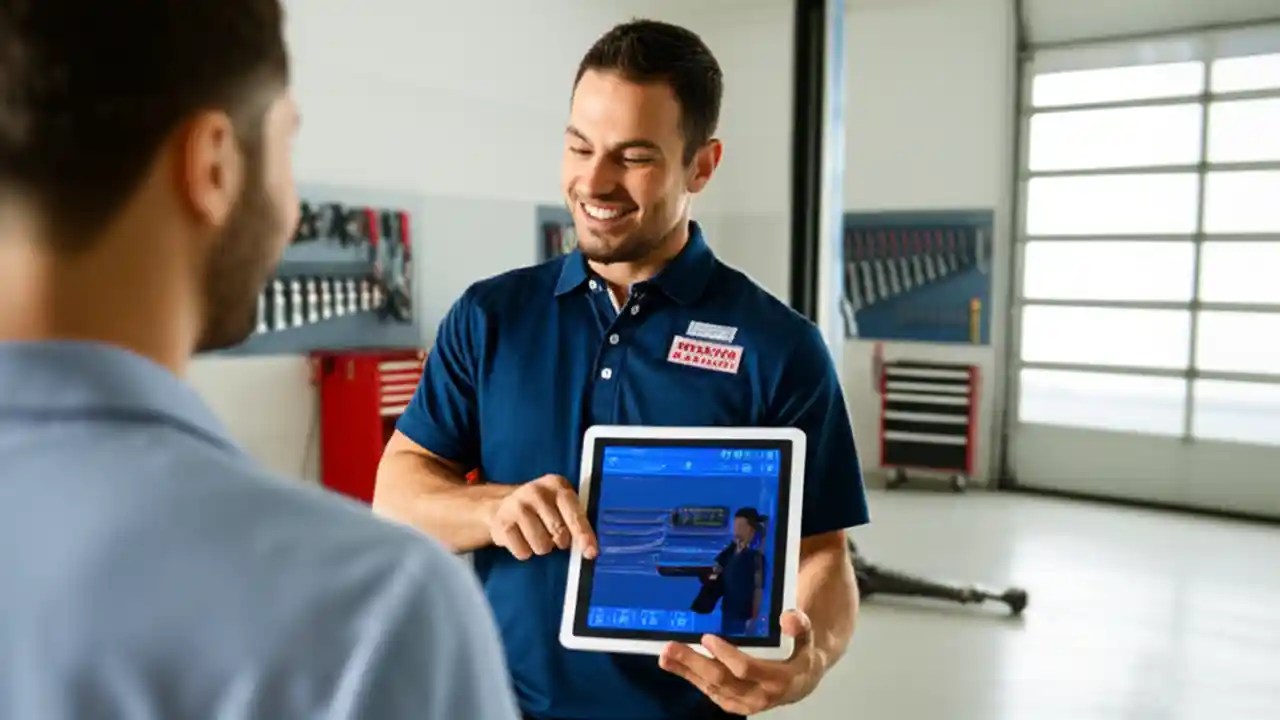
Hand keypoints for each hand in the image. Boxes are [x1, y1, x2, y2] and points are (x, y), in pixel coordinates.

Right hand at [487, 475, 597, 560]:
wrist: (503, 507)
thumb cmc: (541, 510)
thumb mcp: (560, 505)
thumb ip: (576, 521)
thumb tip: (588, 548)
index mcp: (556, 484)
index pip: (574, 512)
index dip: (584, 534)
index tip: (590, 552)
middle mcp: (536, 491)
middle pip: (559, 532)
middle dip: (560, 541)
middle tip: (555, 536)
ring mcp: (517, 506)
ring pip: (541, 546)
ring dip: (541, 547)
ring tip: (535, 534)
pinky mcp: (502, 523)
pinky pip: (523, 552)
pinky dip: (525, 551)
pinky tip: (521, 537)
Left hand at [658, 610, 822, 715]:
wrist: (802, 682)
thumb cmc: (801, 654)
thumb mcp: (808, 637)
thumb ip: (801, 626)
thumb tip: (787, 618)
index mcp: (779, 680)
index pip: (746, 669)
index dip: (726, 654)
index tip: (707, 637)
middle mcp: (759, 696)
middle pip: (722, 680)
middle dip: (694, 663)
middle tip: (671, 646)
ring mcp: (745, 705)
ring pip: (712, 689)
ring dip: (686, 672)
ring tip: (665, 656)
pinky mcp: (734, 706)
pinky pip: (710, 693)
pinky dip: (692, 680)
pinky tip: (677, 667)